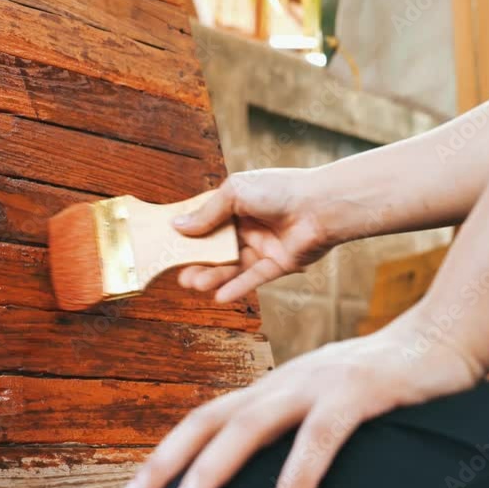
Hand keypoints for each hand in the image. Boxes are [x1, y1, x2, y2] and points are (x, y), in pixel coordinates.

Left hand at [113, 307, 485, 487]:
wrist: (444, 337)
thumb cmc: (383, 383)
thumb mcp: (326, 408)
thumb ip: (293, 435)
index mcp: (273, 389)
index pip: (205, 420)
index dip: (165, 456)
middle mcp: (285, 382)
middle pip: (211, 420)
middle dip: (165, 465)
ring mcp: (319, 382)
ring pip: (251, 425)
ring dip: (211, 471)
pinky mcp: (359, 391)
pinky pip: (320, 436)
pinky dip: (297, 475)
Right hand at [172, 168, 332, 302]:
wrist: (321, 206)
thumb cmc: (280, 190)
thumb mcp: (235, 194)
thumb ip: (208, 213)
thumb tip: (178, 226)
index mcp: (237, 204)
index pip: (206, 221)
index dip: (188, 234)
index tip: (167, 246)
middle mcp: (249, 226)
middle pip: (217, 248)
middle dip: (197, 261)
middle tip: (179, 274)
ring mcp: (263, 246)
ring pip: (232, 265)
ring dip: (213, 276)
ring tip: (193, 283)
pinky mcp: (278, 264)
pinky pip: (254, 278)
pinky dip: (237, 287)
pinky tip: (219, 296)